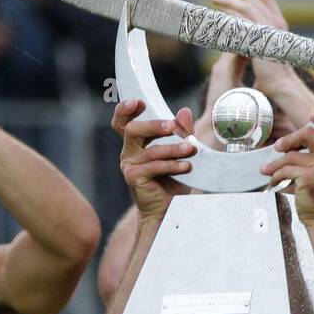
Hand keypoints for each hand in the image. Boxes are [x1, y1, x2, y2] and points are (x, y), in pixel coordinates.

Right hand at [112, 100, 195, 220]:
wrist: (169, 210)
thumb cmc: (173, 182)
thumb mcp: (181, 152)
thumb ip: (183, 132)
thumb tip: (185, 112)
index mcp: (136, 144)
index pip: (123, 122)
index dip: (125, 110)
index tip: (139, 103)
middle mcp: (129, 152)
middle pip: (133, 130)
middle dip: (153, 125)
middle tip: (172, 126)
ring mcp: (129, 165)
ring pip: (150, 150)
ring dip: (173, 149)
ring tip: (190, 150)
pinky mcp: (133, 177)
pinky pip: (153, 166)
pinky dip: (172, 165)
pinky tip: (186, 166)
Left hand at [208, 0, 295, 96]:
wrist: (281, 85)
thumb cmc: (273, 76)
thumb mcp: (266, 53)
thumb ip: (258, 41)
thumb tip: (245, 39)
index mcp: (279, 23)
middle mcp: (276, 22)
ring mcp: (269, 28)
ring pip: (247, 3)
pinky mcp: (260, 36)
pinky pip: (243, 16)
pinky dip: (231, 10)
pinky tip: (220, 10)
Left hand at [261, 107, 313, 223]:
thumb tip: (294, 138)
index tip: (311, 115)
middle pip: (308, 133)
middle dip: (289, 139)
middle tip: (278, 147)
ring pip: (291, 155)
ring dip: (275, 164)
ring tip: (268, 171)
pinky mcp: (311, 177)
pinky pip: (285, 170)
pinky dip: (275, 177)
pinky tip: (273, 183)